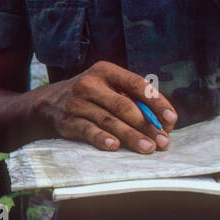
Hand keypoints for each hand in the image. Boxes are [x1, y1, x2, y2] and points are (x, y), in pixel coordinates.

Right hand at [33, 61, 177, 153]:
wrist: (48, 103)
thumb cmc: (90, 96)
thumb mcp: (107, 87)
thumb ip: (132, 99)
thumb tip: (162, 123)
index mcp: (105, 71)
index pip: (137, 85)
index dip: (156, 102)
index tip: (170, 119)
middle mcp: (90, 84)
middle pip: (124, 106)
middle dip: (146, 125)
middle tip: (163, 141)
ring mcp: (77, 103)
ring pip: (109, 121)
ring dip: (131, 136)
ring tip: (148, 148)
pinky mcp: (67, 121)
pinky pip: (87, 130)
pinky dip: (101, 138)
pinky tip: (115, 146)